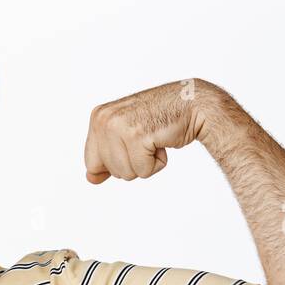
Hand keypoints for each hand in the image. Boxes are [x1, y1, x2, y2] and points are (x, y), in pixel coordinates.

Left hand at [84, 79, 225, 182]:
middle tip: (147, 139)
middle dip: (132, 163)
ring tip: (154, 139)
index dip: (115, 163)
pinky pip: (143, 170)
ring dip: (145, 163)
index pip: (91, 163)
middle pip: (111, 171)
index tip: (132, 142)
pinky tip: (162, 141)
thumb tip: (90, 179)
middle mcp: (104, 119)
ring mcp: (119, 126)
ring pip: (125, 173)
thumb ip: (105, 156)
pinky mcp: (137, 135)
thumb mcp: (125, 136)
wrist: (193, 105)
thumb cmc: (161, 120)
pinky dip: (158, 163)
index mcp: (98, 117)